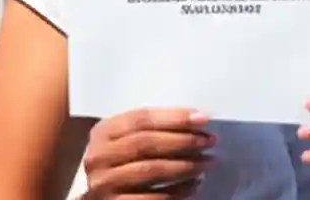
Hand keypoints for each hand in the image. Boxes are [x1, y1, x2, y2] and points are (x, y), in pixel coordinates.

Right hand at [82, 108, 214, 198]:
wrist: (102, 194)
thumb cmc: (123, 161)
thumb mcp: (128, 139)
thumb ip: (154, 128)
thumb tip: (199, 118)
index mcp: (103, 132)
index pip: (141, 119)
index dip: (174, 117)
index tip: (204, 118)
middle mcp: (99, 156)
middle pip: (146, 143)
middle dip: (183, 140)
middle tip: (209, 141)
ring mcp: (104, 183)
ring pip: (151, 170)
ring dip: (185, 165)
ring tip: (207, 162)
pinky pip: (153, 198)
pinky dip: (178, 191)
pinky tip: (195, 185)